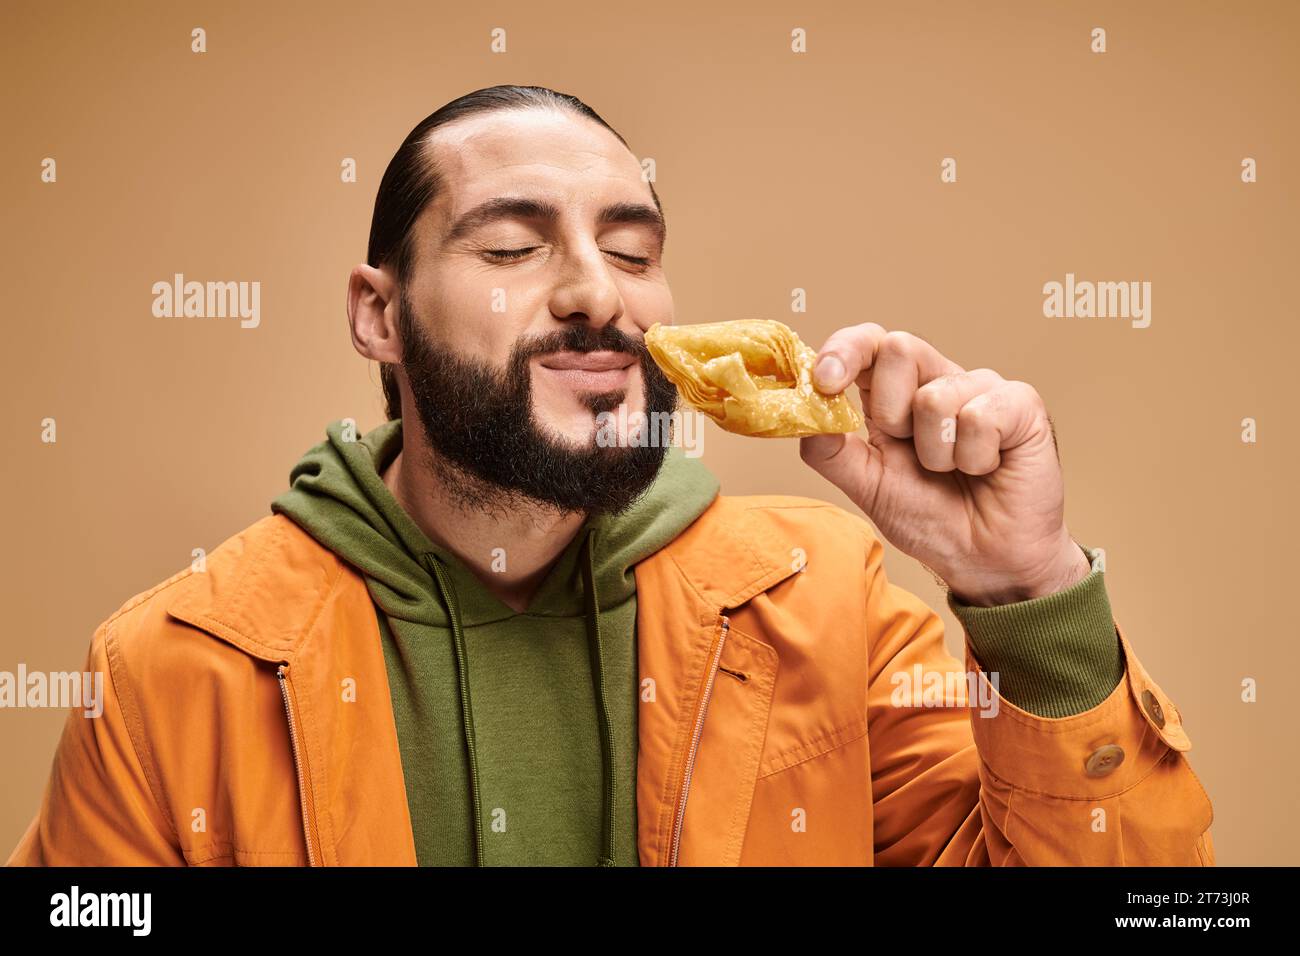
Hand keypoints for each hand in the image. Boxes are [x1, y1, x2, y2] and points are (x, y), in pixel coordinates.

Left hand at [799, 324, 1089, 606]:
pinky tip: (987, 468)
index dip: (843, 350)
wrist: (984, 561)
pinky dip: (975, 457)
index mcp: (895, 392)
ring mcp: (980, 388)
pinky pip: (980, 416)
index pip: (867, 343)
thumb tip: (803, 414)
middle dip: (892, 413)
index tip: (825, 381)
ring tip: (955, 471)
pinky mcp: (1021, 403)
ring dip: (935, 453)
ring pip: (935, 396)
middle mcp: (937, 379)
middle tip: (912, 454)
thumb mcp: (868, 486)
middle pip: (898, 349)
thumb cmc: (931, 518)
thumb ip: (831, 451)